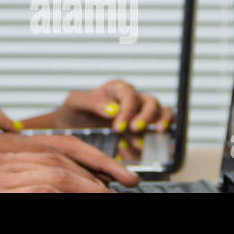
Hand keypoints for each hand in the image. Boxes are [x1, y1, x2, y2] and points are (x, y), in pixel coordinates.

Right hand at [0, 132, 136, 186]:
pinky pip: (34, 185)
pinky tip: (80, 198)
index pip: (52, 149)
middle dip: (96, 171)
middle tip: (125, 185)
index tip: (112, 177)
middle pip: (58, 156)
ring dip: (85, 185)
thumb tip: (44, 186)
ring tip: (109, 196)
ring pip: (52, 171)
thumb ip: (4, 180)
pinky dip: (60, 190)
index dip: (87, 161)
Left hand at [42, 79, 173, 133]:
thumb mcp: (75, 103)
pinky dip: (163, 134)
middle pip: (150, 101)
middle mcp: (131, 101)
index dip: (128, 109)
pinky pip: (162, 129)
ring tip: (154, 135)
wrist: (70, 131)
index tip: (118, 126)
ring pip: (162, 112)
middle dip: (146, 116)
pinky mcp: (144, 131)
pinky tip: (153, 143)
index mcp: (115, 89)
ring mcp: (140, 115)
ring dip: (160, 122)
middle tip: (134, 130)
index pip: (129, 93)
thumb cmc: (73, 113)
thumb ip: (91, 101)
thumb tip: (113, 109)